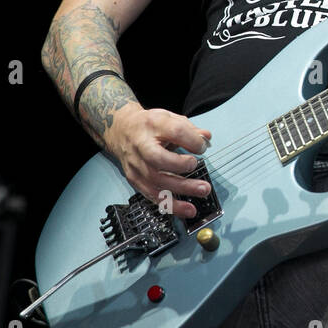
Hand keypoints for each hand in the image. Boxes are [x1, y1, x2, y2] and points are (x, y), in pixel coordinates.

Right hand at [103, 104, 212, 219]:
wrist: (121, 131)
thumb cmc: (148, 125)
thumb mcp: (169, 117)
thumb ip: (189, 129)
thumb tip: (206, 139)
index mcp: (153, 124)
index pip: (175, 131)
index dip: (193, 140)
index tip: (203, 147)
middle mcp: (142, 145)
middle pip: (159, 159)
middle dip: (183, 167)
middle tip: (201, 169)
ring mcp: (136, 164)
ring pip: (156, 181)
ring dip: (182, 190)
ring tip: (202, 192)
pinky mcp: (135, 179)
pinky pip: (152, 195)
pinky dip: (170, 205)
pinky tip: (186, 209)